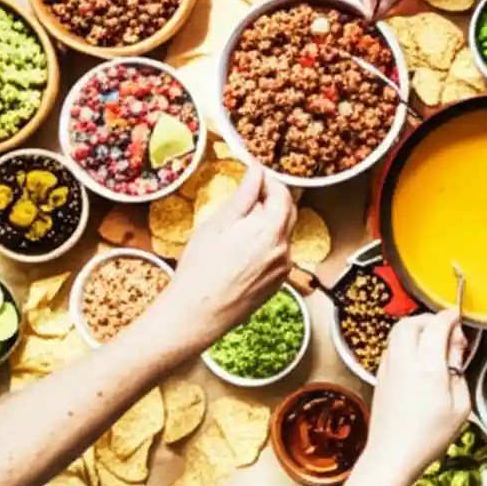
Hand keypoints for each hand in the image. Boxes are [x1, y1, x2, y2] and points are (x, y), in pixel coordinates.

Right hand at [162, 163, 296, 343]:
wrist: (197, 314)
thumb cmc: (200, 268)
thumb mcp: (218, 223)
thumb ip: (244, 195)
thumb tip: (256, 171)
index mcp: (271, 229)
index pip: (283, 193)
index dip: (269, 181)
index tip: (254, 176)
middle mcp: (284, 248)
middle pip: (288, 213)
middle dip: (272, 200)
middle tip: (248, 197)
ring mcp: (283, 268)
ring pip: (283, 234)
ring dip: (269, 223)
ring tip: (239, 227)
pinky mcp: (278, 283)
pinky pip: (279, 254)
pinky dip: (267, 244)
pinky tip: (242, 251)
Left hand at [364, 311, 470, 476]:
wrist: (392, 455)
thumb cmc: (430, 436)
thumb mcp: (460, 406)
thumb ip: (459, 371)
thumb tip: (456, 349)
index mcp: (428, 366)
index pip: (437, 325)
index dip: (450, 317)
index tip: (459, 319)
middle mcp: (405, 360)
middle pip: (412, 321)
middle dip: (430, 319)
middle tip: (445, 332)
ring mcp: (388, 366)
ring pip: (397, 331)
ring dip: (416, 329)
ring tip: (431, 345)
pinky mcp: (380, 376)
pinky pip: (392, 347)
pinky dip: (405, 343)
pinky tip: (417, 360)